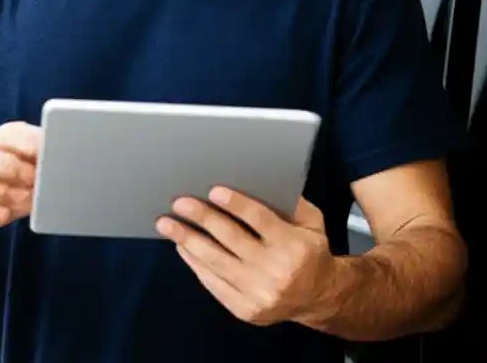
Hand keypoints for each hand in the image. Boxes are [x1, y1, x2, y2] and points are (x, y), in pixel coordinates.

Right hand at [0, 120, 41, 241]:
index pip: (8, 133)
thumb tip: (60, 165)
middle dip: (11, 168)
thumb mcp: (29, 174)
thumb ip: (41, 164)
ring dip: (0, 191)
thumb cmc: (11, 189)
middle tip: (34, 183)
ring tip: (25, 203)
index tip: (45, 157)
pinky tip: (2, 215)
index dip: (27, 144)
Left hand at [156, 189, 336, 326]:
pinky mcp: (245, 309)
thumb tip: (256, 177)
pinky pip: (213, 283)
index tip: (213, 191)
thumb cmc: (310, 252)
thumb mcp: (311, 224)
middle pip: (231, 239)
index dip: (236, 205)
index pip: (260, 220)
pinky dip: (195, 263)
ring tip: (167, 224)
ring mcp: (260, 294)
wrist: (319, 298)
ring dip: (187, 240)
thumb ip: (289, 203)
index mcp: (295, 246)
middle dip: (202, 218)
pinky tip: (183, 246)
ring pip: (215, 262)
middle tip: (179, 203)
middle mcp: (277, 271)